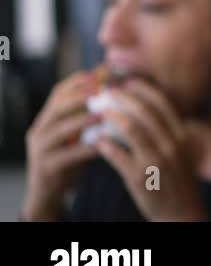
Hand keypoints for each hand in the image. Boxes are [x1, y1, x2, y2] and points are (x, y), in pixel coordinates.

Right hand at [23, 71, 101, 220]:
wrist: (49, 192)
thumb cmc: (70, 159)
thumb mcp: (77, 135)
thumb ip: (89, 117)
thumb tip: (114, 95)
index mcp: (48, 118)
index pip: (58, 92)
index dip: (77, 81)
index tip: (99, 73)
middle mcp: (40, 130)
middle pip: (57, 106)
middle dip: (78, 95)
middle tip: (100, 89)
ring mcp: (40, 148)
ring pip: (58, 129)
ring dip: (81, 120)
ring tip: (102, 114)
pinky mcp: (46, 166)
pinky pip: (66, 156)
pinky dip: (84, 149)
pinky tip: (101, 145)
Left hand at [95, 79, 204, 221]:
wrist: (182, 213)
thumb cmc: (177, 180)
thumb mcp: (181, 152)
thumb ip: (167, 132)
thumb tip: (145, 109)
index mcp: (182, 136)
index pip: (163, 103)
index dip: (143, 89)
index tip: (127, 82)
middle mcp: (172, 145)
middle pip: (145, 111)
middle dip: (122, 98)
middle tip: (106, 92)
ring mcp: (156, 161)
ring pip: (130, 129)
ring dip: (111, 117)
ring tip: (98, 112)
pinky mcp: (140, 178)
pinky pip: (117, 154)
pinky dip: (104, 143)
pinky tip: (96, 140)